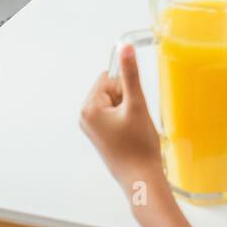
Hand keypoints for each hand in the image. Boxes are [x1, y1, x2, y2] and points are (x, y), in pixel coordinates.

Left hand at [80, 45, 163, 193]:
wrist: (141, 178)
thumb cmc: (139, 146)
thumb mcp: (136, 105)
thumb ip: (130, 74)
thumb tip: (125, 48)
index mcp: (89, 107)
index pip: (110, 79)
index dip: (126, 90)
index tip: (131, 108)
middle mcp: (85, 116)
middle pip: (111, 90)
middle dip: (127, 100)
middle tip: (133, 121)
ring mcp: (91, 127)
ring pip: (115, 102)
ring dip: (127, 110)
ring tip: (132, 130)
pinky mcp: (99, 135)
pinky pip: (114, 115)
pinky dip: (125, 120)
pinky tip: (129, 135)